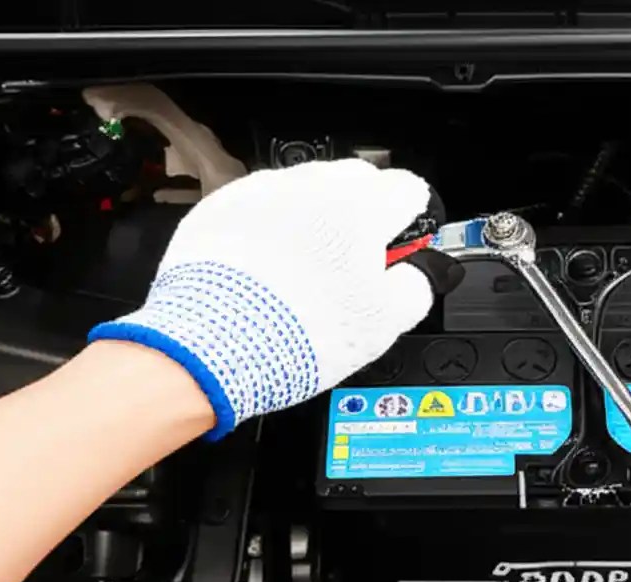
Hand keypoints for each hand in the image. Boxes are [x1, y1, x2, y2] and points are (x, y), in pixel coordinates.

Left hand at [89, 160, 433, 438]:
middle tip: (356, 267)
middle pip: (358, 182)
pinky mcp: (220, 209)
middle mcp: (310, 187)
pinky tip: (268, 272)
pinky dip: (270, 230)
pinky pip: (260, 207)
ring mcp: (261, 193)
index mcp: (360, 208)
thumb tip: (421, 274)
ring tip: (306, 274)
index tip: (403, 249)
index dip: (413, 222)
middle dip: (365, 216)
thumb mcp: (384, 324)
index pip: (409, 189)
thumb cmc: (293, 336)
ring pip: (307, 191)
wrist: (209, 350)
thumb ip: (417, 285)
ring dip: (317, 219)